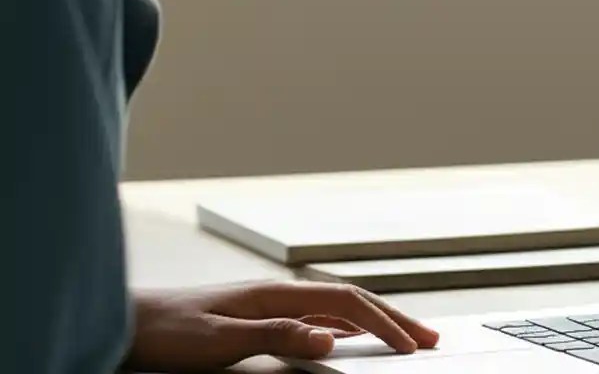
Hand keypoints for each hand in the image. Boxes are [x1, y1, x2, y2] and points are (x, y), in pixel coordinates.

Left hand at [125, 281, 438, 371]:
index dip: (385, 324)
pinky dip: (347, 329)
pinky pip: (318, 321)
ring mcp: (270, 306)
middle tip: (431, 338)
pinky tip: (351, 339)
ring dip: (376, 322)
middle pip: (351, 301)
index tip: (414, 348)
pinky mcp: (259, 320)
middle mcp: (278, 295)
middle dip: (395, 318)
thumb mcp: (219, 341)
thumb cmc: (164, 334)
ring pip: (338, 310)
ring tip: (404, 336)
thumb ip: (276, 335)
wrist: (123, 327)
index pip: (347, 304)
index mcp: (275, 294)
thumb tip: (331, 335)